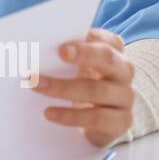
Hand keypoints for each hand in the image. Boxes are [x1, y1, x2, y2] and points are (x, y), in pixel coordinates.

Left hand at [31, 28, 135, 146]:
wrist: (100, 123)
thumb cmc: (83, 85)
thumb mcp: (76, 68)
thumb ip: (64, 56)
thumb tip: (33, 48)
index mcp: (113, 52)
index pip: (108, 39)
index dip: (90, 37)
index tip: (67, 39)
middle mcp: (123, 72)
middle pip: (108, 59)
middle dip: (84, 54)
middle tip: (59, 53)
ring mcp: (125, 97)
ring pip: (97, 90)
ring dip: (63, 88)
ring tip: (36, 86)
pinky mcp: (121, 122)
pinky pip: (96, 118)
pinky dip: (70, 116)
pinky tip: (49, 112)